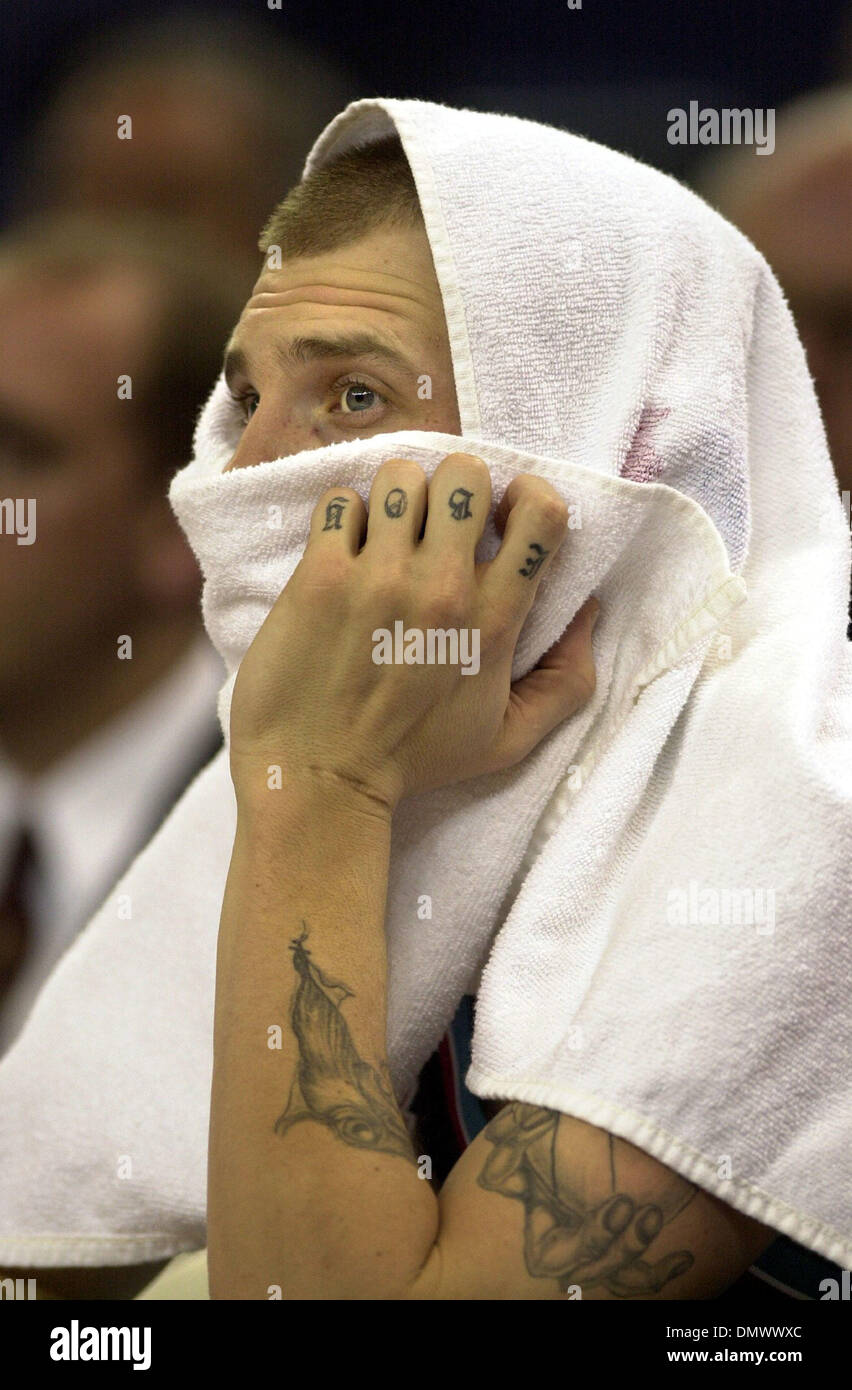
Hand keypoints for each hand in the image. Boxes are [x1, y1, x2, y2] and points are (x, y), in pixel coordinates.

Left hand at [229, 453, 598, 812]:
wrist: (319, 780)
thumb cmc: (413, 761)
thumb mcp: (508, 739)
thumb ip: (565, 682)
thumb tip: (592, 613)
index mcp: (494, 619)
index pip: (542, 512)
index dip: (526, 497)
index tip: (503, 518)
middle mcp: (442, 587)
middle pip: (466, 473)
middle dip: (454, 488)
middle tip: (435, 523)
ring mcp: (378, 576)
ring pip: (399, 476)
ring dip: (394, 498)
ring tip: (384, 534)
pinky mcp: (320, 576)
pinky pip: (339, 500)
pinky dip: (340, 518)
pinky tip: (341, 552)